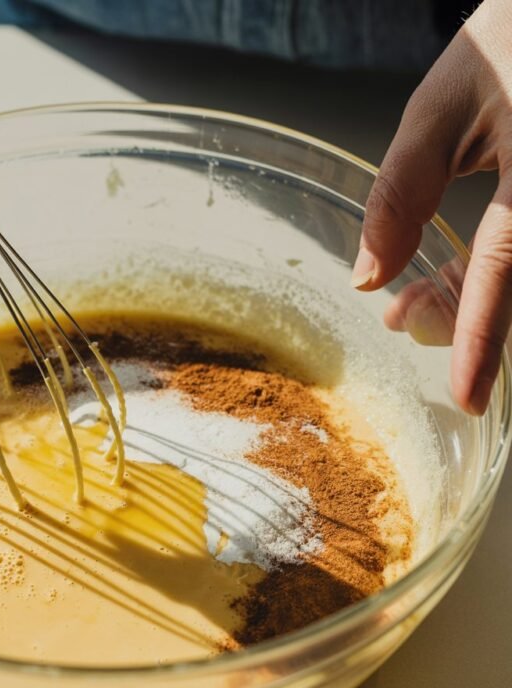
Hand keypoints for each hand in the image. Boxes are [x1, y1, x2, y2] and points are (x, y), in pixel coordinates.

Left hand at [352, 0, 511, 414]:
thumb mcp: (445, 107)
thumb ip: (402, 192)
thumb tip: (369, 277)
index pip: (504, 270)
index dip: (482, 340)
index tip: (467, 399)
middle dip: (460, 319)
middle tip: (404, 320)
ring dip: (471, 299)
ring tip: (416, 303)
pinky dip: (493, 272)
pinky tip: (456, 275)